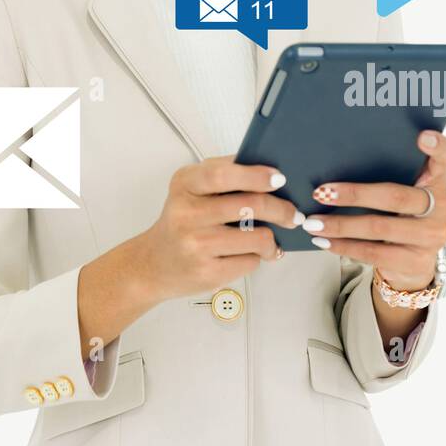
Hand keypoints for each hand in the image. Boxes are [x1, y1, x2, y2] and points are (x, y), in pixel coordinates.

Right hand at [134, 156, 300, 302]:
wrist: (153, 263)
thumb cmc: (182, 222)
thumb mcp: (191, 188)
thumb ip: (225, 174)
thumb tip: (272, 172)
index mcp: (185, 184)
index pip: (223, 174)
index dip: (256, 176)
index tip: (280, 179)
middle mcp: (187, 213)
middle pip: (250, 205)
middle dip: (281, 209)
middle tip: (292, 214)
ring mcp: (196, 245)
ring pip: (258, 237)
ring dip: (272, 240)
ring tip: (270, 240)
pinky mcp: (207, 273)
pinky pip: (251, 261)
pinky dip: (257, 257)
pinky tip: (247, 255)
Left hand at [302, 130, 445, 290]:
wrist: (414, 260)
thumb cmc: (401, 213)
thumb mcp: (404, 189)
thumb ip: (390, 172)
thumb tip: (336, 158)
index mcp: (441, 180)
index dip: (438, 147)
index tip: (422, 136)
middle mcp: (444, 207)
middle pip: (397, 197)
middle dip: (355, 195)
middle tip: (322, 192)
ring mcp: (433, 237)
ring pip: (381, 228)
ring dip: (341, 225)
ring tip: (313, 223)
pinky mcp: (417, 262)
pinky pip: (375, 253)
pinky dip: (345, 246)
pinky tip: (325, 242)